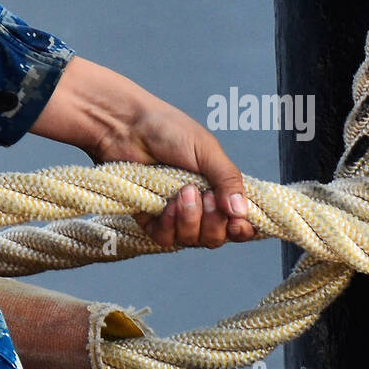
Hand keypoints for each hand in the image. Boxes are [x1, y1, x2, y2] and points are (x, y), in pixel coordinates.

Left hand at [30, 57, 255, 247]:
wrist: (127, 128)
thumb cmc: (168, 130)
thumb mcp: (207, 151)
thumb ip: (228, 180)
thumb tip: (241, 212)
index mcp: (219, 188)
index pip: (239, 222)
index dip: (242, 229)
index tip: (238, 224)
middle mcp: (200, 206)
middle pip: (216, 237)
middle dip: (213, 221)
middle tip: (203, 194)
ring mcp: (175, 215)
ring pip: (192, 240)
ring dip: (190, 220)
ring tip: (182, 193)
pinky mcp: (150, 219)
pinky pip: (166, 239)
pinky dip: (169, 225)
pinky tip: (167, 205)